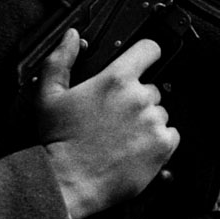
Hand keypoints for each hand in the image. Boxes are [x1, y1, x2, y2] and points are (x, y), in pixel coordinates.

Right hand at [35, 29, 177, 218]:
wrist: (67, 182)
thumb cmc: (58, 140)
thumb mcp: (49, 95)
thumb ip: (61, 60)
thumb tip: (72, 37)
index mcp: (116, 79)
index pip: (149, 49)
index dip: (145, 54)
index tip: (142, 61)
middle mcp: (139, 97)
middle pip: (151, 88)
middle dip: (136, 99)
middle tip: (115, 117)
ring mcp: (153, 122)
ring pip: (160, 113)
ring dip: (146, 122)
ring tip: (122, 136)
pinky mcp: (162, 147)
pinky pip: (170, 135)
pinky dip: (158, 141)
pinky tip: (135, 148)